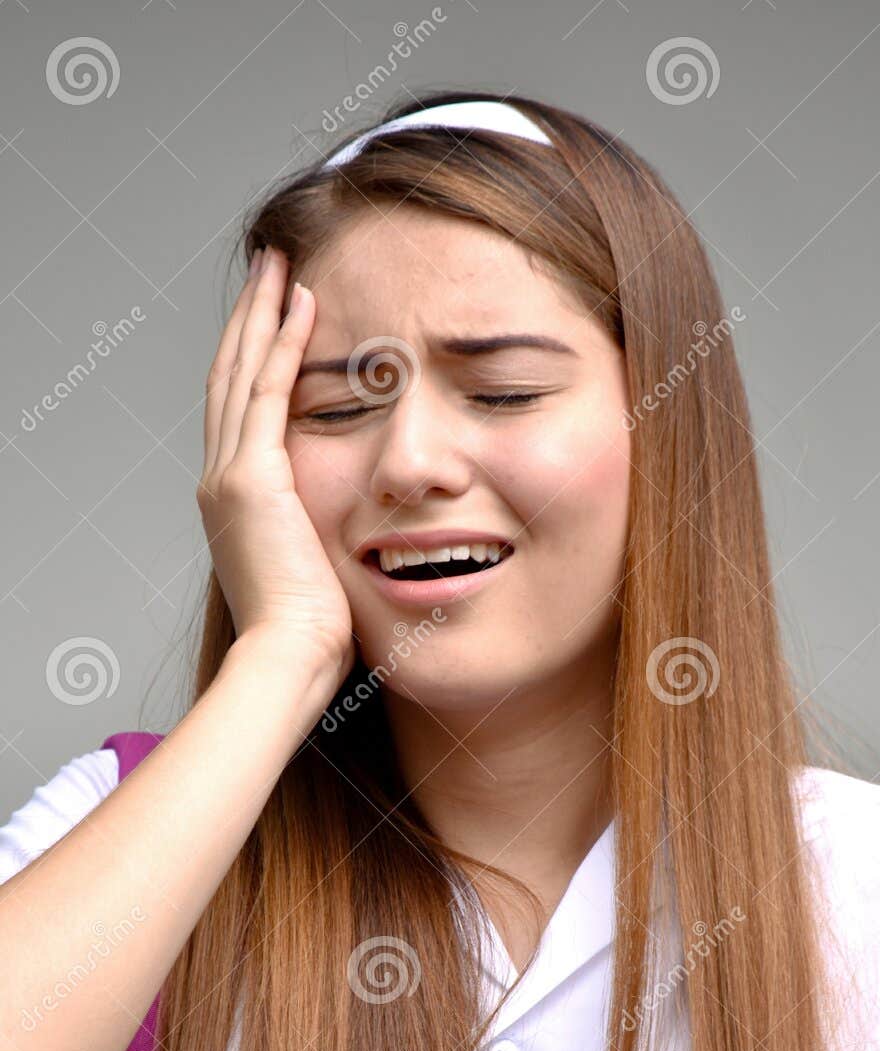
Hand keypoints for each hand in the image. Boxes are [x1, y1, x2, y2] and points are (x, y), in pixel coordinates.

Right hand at [198, 245, 355, 699]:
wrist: (288, 660)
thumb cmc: (310, 638)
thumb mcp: (317, 572)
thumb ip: (326, 537)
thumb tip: (362, 534)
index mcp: (235, 501)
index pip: (242, 411)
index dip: (255, 357)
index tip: (274, 315)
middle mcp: (221, 479)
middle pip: (231, 377)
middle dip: (251, 319)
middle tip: (269, 266)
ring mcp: (232, 476)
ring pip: (242, 372)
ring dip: (263, 314)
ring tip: (281, 264)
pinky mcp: (253, 480)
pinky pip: (268, 394)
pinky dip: (283, 346)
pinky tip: (301, 305)